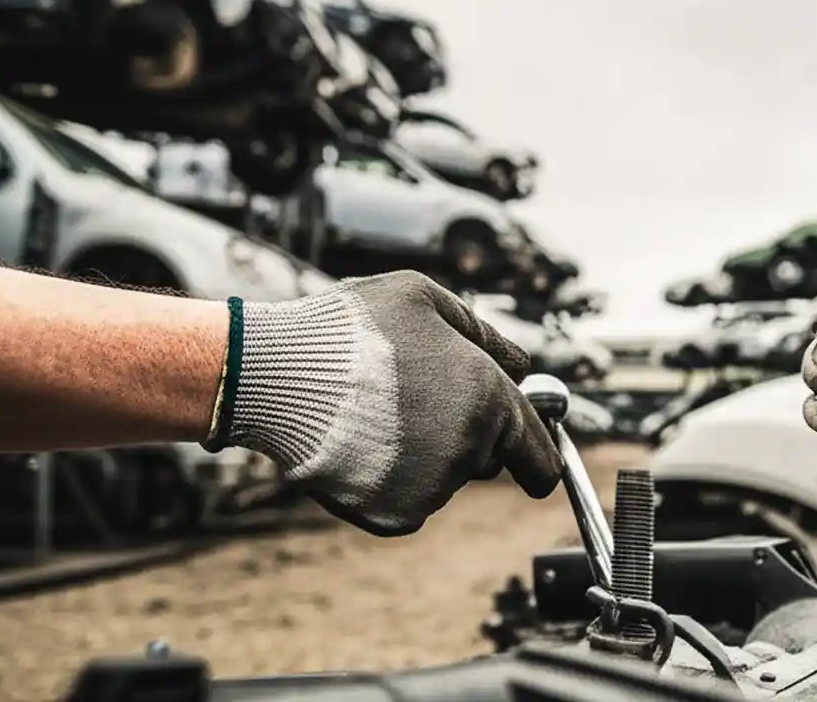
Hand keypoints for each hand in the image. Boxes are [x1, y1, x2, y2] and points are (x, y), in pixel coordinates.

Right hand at [208, 271, 561, 534]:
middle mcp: (469, 450)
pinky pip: (409, 501)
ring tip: (376, 415)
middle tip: (420, 404)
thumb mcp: (426, 299)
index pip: (540, 456)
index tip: (534, 457)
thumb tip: (522, 366)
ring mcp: (431, 490)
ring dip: (426, 456)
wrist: (275, 376)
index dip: (539, 454)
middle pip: (489, 460)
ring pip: (445, 479)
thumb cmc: (351, 327)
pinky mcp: (394, 516)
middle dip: (470, 438)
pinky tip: (360, 444)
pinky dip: (393, 481)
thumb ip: (486, 335)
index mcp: (488, 399)